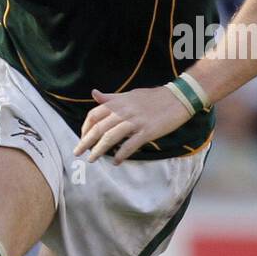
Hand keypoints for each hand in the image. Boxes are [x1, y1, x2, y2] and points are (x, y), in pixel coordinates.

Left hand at [73, 85, 191, 164]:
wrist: (179, 97)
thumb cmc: (153, 97)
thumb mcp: (129, 94)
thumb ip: (111, 98)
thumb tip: (94, 94)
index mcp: (118, 102)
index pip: (94, 115)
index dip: (85, 128)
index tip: (82, 137)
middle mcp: (124, 111)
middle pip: (99, 128)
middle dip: (86, 142)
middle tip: (77, 153)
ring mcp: (135, 122)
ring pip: (111, 137)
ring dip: (99, 150)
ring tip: (92, 159)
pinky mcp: (148, 131)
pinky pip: (131, 145)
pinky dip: (121, 154)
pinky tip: (116, 161)